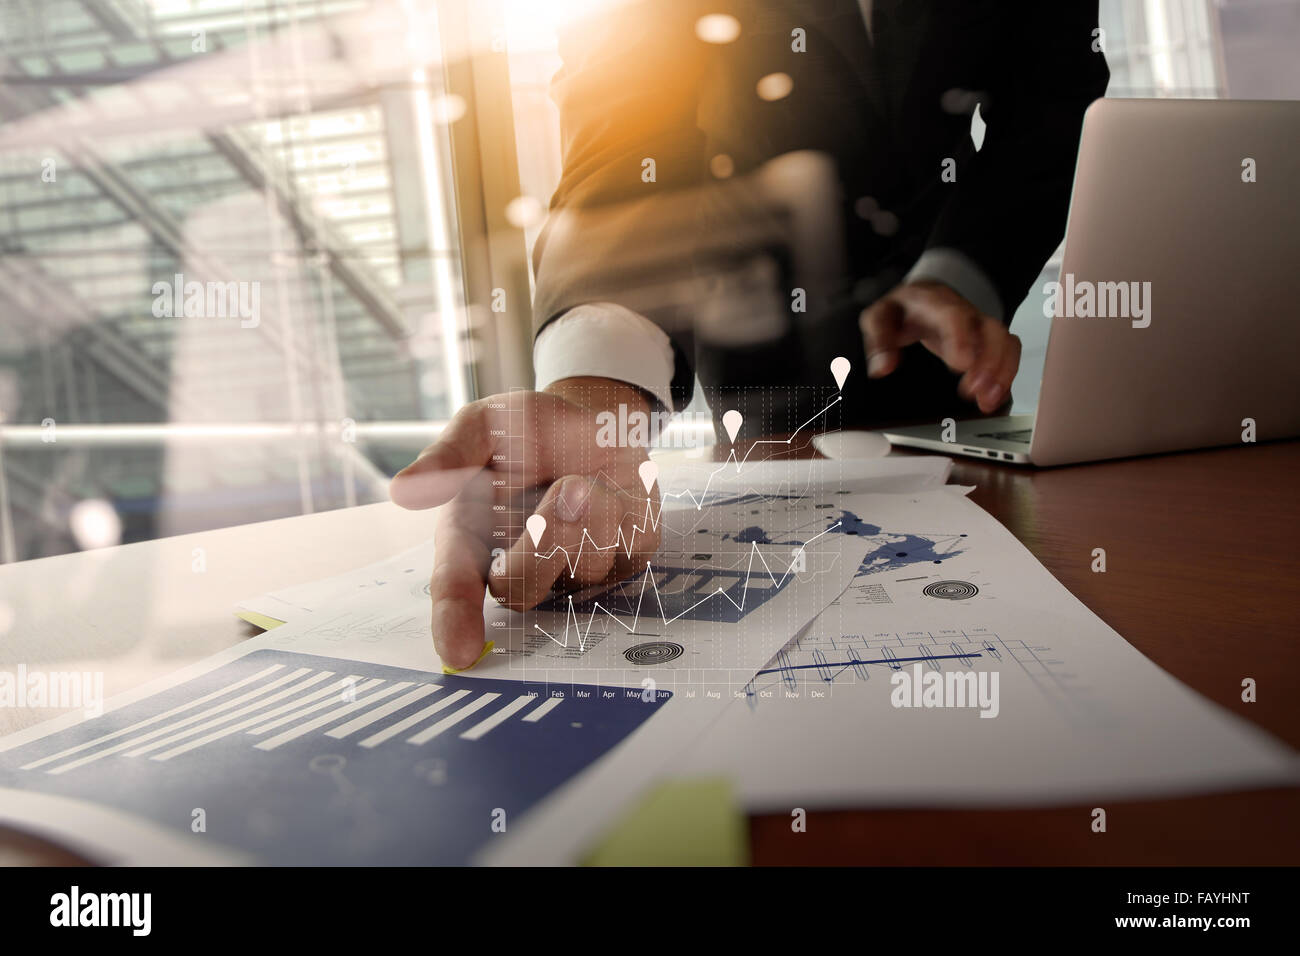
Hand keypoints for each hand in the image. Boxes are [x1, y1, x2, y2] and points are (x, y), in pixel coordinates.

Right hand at [389, 377, 660, 668]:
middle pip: (520, 589)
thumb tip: (402, 490)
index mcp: (472, 537)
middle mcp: (521, 563)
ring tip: (583, 478)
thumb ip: (450, 456)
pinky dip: (622, 508)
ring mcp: (575, 568)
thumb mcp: (484, 426)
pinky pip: (630, 548)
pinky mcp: (626, 559)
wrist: (592, 415)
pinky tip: (611, 486)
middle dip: (541, 546)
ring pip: (584, 566)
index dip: (455, 619)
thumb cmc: (527, 429)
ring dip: (589, 515)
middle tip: (566, 490)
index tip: (458, 650)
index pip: (456, 586)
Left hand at [859, 280, 1020, 412]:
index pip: (955, 317)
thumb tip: (882, 368)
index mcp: (937, 305)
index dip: (962, 339)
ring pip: (1005, 342)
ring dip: (1001, 373)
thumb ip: (879, 341)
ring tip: (986, 401)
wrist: (923, 295)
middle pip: (991, 330)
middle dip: (989, 362)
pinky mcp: (987, 341)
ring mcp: (980, 327)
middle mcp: (966, 314)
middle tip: (974, 390)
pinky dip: (1005, 377)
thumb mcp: (879, 316)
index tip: (962, 364)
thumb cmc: (903, 308)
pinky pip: (1008, 354)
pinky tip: (994, 398)